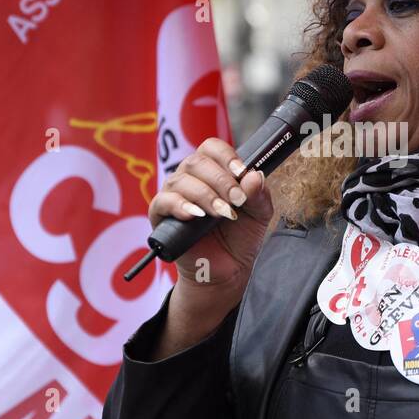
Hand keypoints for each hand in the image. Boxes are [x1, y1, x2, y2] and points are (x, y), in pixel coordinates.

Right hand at [148, 137, 272, 297]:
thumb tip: (254, 175)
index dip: (226, 156)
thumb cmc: (240, 238)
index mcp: (213, 171)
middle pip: (196, 162)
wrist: (227, 270)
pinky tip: (195, 215)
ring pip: (180, 180)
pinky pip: (162, 202)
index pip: (212, 148)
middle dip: (220, 180)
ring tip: (221, 213)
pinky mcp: (160, 216)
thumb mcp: (258, 215)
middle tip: (236, 200)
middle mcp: (190, 178)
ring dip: (204, 195)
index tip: (241, 172)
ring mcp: (173, 195)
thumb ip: (258, 195)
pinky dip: (179, 205)